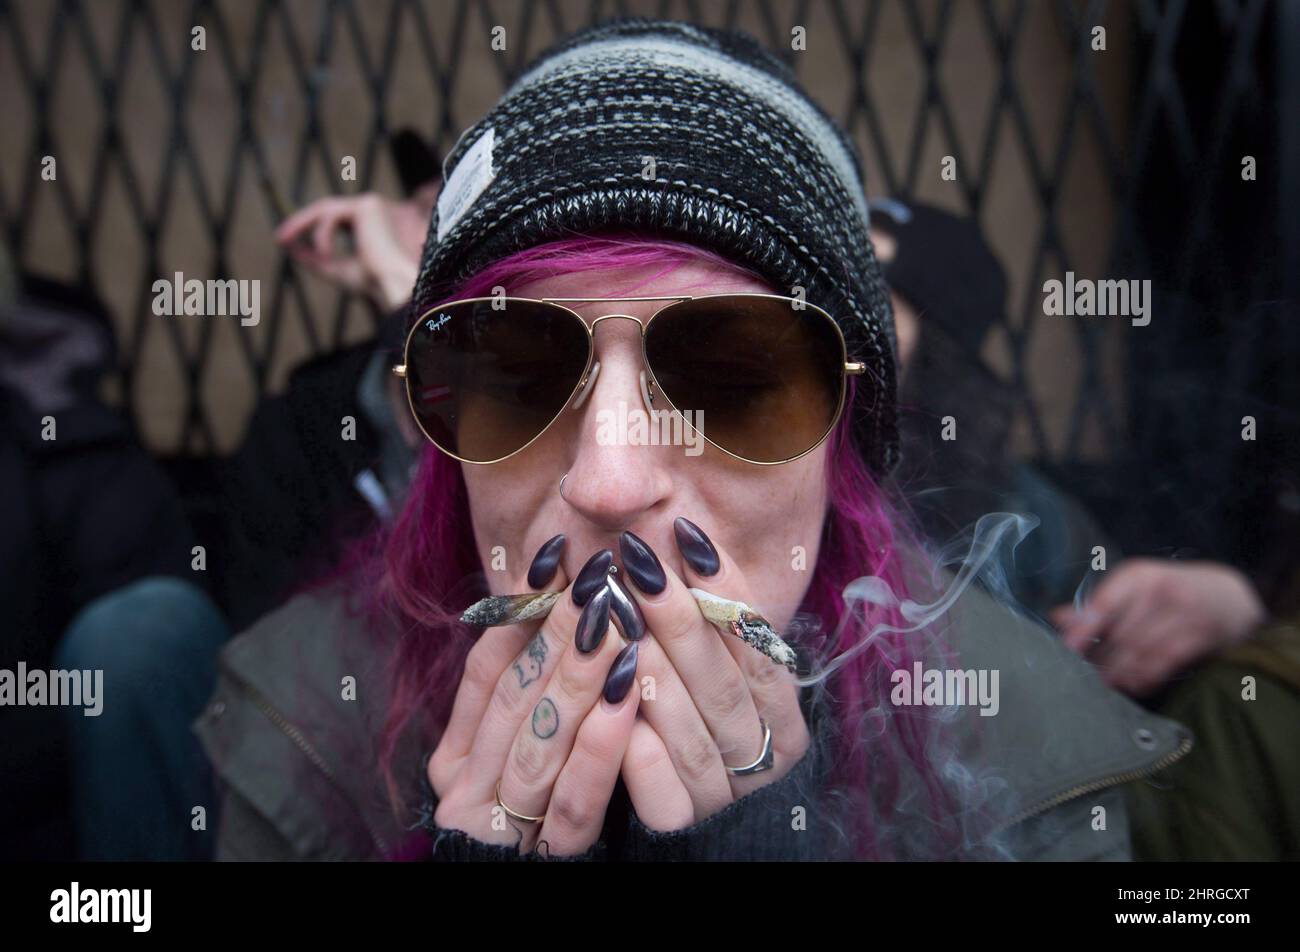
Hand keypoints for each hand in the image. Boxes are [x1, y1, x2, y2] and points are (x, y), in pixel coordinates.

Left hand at [274, 182, 439, 310]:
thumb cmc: (373, 282)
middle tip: (280, 238)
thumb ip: (313, 258)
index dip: (307, 227)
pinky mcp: (367, 206)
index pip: (330, 218)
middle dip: (299, 222)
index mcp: (367, 223)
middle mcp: (371, 210)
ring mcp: (370, 205)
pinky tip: (325, 254)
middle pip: (324, 208)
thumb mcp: (335, 269)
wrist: (395, 285)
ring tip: (302, 249)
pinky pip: (331, 215)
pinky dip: (323, 234)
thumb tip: (288, 246)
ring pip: (325, 209)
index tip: (284, 240)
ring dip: (307, 228)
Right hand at [427, 541, 638, 856]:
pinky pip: (574, 800)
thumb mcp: (520, 750)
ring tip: (615, 618)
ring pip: (541, 738)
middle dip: (557, 629)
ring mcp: (499, 825)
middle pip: (515, 695)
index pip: (485, 671)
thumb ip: (529, 691)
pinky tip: (628, 696)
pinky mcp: (545, 860)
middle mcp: (465, 788)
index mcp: (456, 756)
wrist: (523, 896)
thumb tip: (554, 599)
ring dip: (580, 674)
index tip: (556, 555)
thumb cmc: (536, 815)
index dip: (520, 609)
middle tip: (596, 573)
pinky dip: (599, 746)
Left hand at [614, 519, 810, 830]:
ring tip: (613, 617)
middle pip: (721, 682)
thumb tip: (682, 534)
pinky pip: (659, 789)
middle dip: (677, 618)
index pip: (757, 643)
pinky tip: (611, 696)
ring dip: (648, 670)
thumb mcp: (703, 665)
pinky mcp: (677, 825)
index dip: (723, 587)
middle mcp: (761, 759)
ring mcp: (721, 797)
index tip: (686, 535)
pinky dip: (637, 745)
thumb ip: (705, 615)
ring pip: (688, 730)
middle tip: (638, 565)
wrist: (668, 806)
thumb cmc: (683, 712)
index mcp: (782, 716)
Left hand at [1051, 558, 1265, 696]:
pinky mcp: (1202, 637)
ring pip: (1141, 651)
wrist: (1233, 598)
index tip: (1067, 648)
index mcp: (1139, 576)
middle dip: (1101, 657)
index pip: (1105, 603)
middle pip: (1121, 633)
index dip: (1084, 627)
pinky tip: (1132, 685)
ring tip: (1104, 684)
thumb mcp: (1137, 589)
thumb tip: (1056, 618)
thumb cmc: (1171, 593)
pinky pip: (1165, 663)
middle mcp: (1162, 592)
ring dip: (1119, 671)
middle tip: (1083, 674)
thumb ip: (1099, 605)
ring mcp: (1186, 614)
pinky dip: (1144, 677)